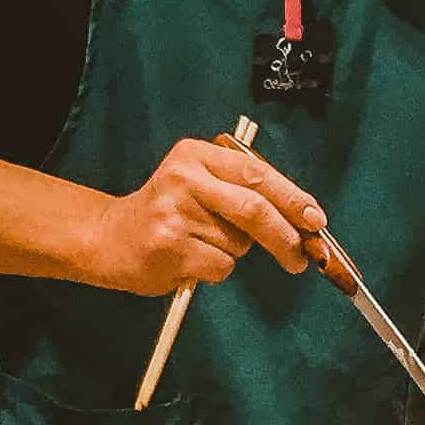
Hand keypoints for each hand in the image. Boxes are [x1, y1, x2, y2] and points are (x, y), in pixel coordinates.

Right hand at [89, 138, 324, 296]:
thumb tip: (303, 219)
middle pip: (254, 208)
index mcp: (196, 154)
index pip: (257, 173)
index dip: (292, 198)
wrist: (109, 238)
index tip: (315, 219)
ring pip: (239, 243)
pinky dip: (216, 269)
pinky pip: (221, 265)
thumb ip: (243, 191)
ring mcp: (175, 213)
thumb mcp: (199, 183)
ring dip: (234, 252)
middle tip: (300, 257)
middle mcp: (184, 178)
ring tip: (202, 244)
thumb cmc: (166, 213)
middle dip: (285, 236)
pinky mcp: (171, 246)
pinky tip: (191, 258)